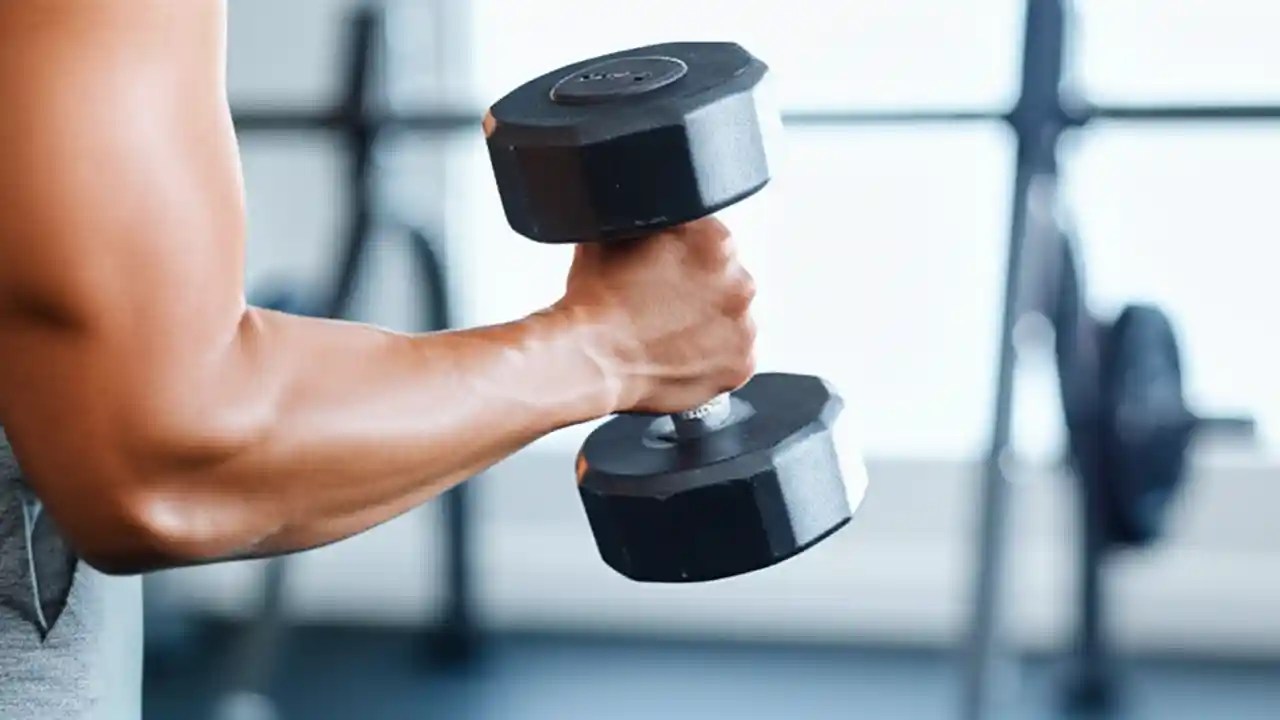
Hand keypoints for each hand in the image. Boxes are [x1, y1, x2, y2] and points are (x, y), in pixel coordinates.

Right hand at [553, 217, 756, 414]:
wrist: (587, 362)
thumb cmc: (595, 303)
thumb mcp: (612, 235)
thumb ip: (644, 219)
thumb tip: (648, 209)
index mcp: (716, 243)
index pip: (708, 238)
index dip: (683, 254)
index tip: (665, 271)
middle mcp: (739, 285)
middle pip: (725, 280)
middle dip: (699, 290)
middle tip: (661, 304)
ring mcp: (743, 330)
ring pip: (729, 320)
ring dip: (707, 325)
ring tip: (666, 334)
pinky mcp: (739, 366)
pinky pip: (730, 358)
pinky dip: (710, 359)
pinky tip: (678, 357)